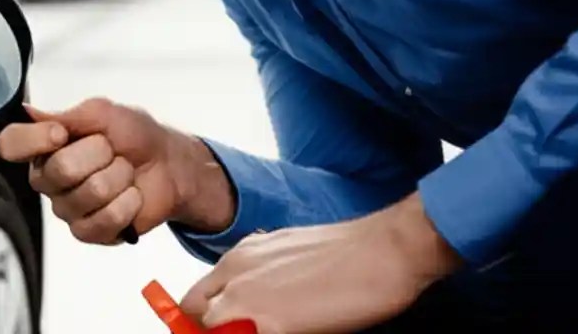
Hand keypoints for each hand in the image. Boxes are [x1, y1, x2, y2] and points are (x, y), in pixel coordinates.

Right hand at [0, 97, 234, 243]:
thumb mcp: (104, 113)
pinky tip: (131, 197)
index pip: (11, 144)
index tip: (62, 133)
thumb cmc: (134, 136)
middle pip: (58, 170)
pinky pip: (104, 220)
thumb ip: (69, 116)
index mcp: (43, 145)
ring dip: (119, 177)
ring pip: (88, 193)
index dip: (34, 139)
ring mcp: (66, 208)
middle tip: (113, 151)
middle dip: (99, 154)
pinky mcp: (87, 231)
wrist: (169, 165)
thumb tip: (30, 114)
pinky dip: (128, 203)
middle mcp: (47, 178)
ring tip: (125, 173)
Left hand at [180, 193, 462, 333]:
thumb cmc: (350, 252)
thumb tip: (260, 301)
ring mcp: (248, 297)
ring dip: (230, 331)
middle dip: (208, 327)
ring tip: (268, 329)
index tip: (218, 327)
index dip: (207, 317)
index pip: (199, 294)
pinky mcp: (271, 322)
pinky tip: (288, 333)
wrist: (383, 250)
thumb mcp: (290, 254)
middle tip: (236, 331)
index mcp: (241, 255)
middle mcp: (236, 271)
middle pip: (194, 310)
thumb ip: (263, 276)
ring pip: (211, 327)